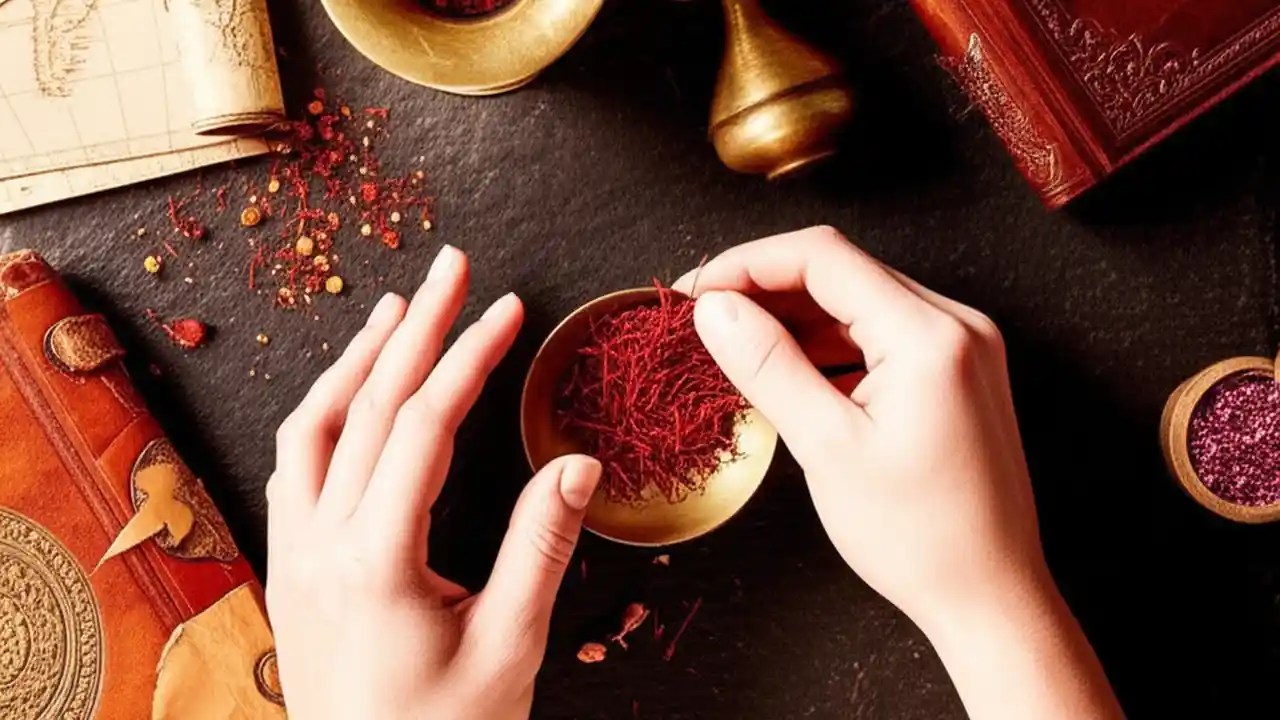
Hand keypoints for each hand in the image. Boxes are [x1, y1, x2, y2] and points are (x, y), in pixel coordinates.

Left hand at [266, 245, 600, 719]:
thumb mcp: (508, 647)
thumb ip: (538, 548)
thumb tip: (577, 465)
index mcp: (376, 559)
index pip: (424, 425)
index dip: (469, 357)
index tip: (507, 307)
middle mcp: (320, 545)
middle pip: (365, 405)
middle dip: (414, 327)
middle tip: (448, 266)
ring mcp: (294, 556)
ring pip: (312, 428)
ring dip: (356, 360)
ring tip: (395, 309)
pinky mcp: (290, 571)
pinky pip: (293, 468)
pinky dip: (325, 412)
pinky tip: (350, 395)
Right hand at [677, 227, 1120, 718]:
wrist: (990, 596)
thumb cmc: (918, 537)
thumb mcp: (827, 449)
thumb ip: (769, 366)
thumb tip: (715, 308)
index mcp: (931, 336)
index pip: (823, 257)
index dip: (748, 263)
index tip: (696, 290)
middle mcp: (956, 325)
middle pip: (842, 272)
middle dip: (766, 289)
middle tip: (705, 321)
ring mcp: (962, 347)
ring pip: (858, 302)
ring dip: (795, 318)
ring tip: (736, 349)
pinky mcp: (956, 372)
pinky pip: (880, 335)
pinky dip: (829, 345)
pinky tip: (788, 372)